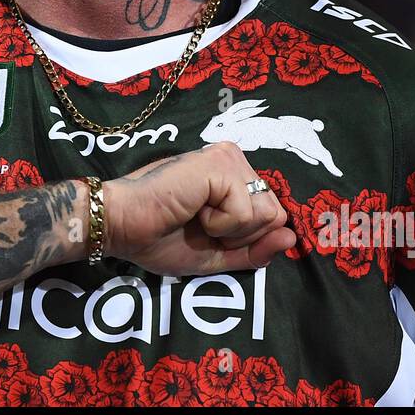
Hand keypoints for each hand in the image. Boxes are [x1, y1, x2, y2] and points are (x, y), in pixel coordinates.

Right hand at [103, 142, 296, 275]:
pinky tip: (192, 208)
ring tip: (196, 215)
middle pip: (275, 216)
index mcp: (234, 178)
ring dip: (230, 231)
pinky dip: (219, 225)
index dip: (246, 240)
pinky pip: (247, 212)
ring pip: (267, 214)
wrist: (123, 226)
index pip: (273, 217)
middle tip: (201, 225)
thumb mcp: (218, 255)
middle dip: (241, 236)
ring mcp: (230, 158)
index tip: (207, 233)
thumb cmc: (160, 238)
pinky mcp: (221, 163)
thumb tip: (291, 238)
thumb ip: (256, 250)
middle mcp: (235, 161)